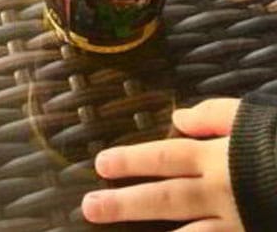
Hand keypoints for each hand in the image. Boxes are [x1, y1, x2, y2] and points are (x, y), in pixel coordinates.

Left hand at [82, 99, 242, 230]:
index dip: (131, 161)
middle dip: (125, 204)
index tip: (100, 164)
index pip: (165, 157)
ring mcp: (233, 222)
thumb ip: (212, 115)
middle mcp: (219, 192)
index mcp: (216, 156)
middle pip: (165, 198)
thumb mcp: (246, 117)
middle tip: (90, 206)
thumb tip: (178, 117)